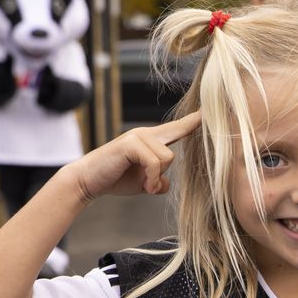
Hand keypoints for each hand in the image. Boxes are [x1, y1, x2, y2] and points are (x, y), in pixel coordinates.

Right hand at [69, 111, 200, 202]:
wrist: (88, 181)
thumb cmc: (115, 179)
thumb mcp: (144, 182)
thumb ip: (158, 180)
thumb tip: (166, 184)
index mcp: (152, 140)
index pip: (178, 128)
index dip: (194, 120)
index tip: (210, 111)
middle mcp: (147, 133)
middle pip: (175, 146)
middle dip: (164, 170)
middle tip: (150, 187)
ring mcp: (138, 136)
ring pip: (167, 158)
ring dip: (157, 178)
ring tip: (145, 186)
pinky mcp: (130, 143)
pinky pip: (155, 163)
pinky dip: (152, 179)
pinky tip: (145, 187)